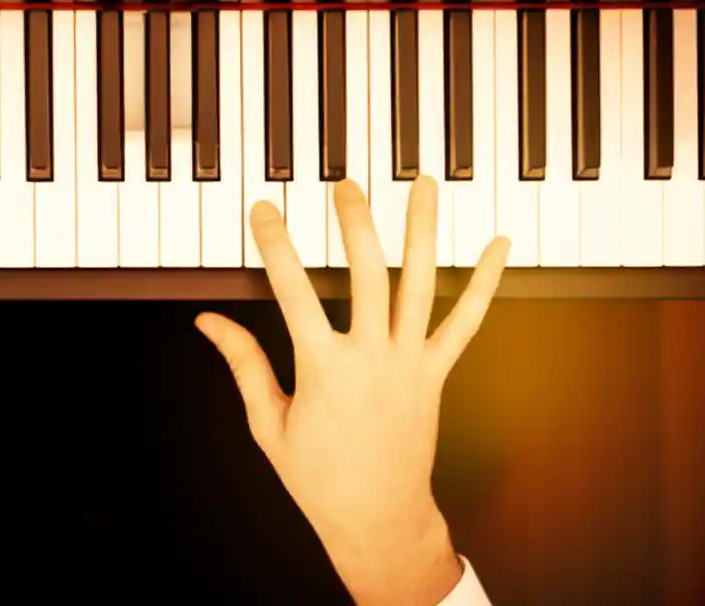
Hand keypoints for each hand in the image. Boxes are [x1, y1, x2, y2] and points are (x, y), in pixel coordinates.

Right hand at [196, 176, 508, 604]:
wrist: (378, 519)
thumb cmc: (319, 479)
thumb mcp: (268, 424)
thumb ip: (242, 365)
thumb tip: (208, 323)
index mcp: (323, 370)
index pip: (293, 290)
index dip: (276, 244)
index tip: (265, 209)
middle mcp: (371, 359)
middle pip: (365, 273)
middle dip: (354, 222)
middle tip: (345, 185)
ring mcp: (409, 364)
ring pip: (419, 284)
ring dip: (422, 230)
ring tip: (424, 184)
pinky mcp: (435, 374)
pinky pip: (466, 322)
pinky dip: (484, 283)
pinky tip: (496, 247)